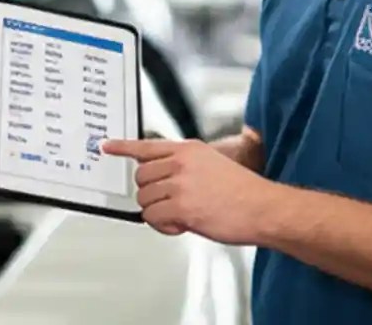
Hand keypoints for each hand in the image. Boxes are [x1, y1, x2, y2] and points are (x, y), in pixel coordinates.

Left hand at [101, 138, 276, 244]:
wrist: (263, 208)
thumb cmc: (243, 192)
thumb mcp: (212, 165)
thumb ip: (185, 167)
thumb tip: (162, 179)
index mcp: (189, 150)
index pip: (148, 145)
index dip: (124, 147)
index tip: (108, 146)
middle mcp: (181, 163)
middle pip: (141, 177)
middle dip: (152, 193)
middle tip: (171, 203)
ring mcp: (180, 184)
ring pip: (144, 199)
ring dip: (158, 211)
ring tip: (182, 215)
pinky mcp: (181, 206)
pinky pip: (152, 217)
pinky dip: (164, 226)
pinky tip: (182, 225)